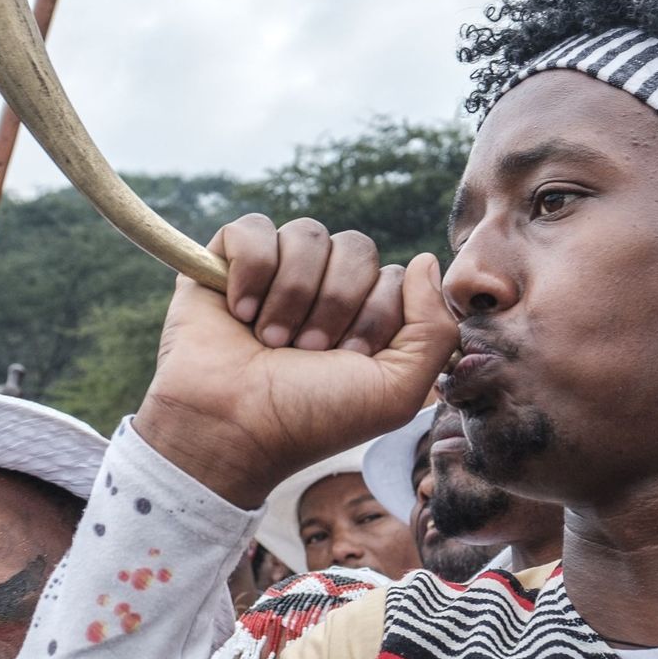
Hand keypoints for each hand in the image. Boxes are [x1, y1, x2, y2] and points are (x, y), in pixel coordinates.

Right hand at [136, 215, 457, 507]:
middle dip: (335, 302)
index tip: (345, 359)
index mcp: (364, 316)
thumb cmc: (312, 417)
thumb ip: (434, 328)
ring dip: (292, 292)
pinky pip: (251, 229)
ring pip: (307, 234)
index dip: (373, 314)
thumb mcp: (397, 390)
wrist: (231, 429)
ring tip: (270, 338)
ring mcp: (273, 274)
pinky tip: (239, 312)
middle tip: (306, 350)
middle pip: (356, 246)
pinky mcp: (223, 263)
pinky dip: (250, 270)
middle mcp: (321, 290)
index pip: (392, 275)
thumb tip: (424, 259)